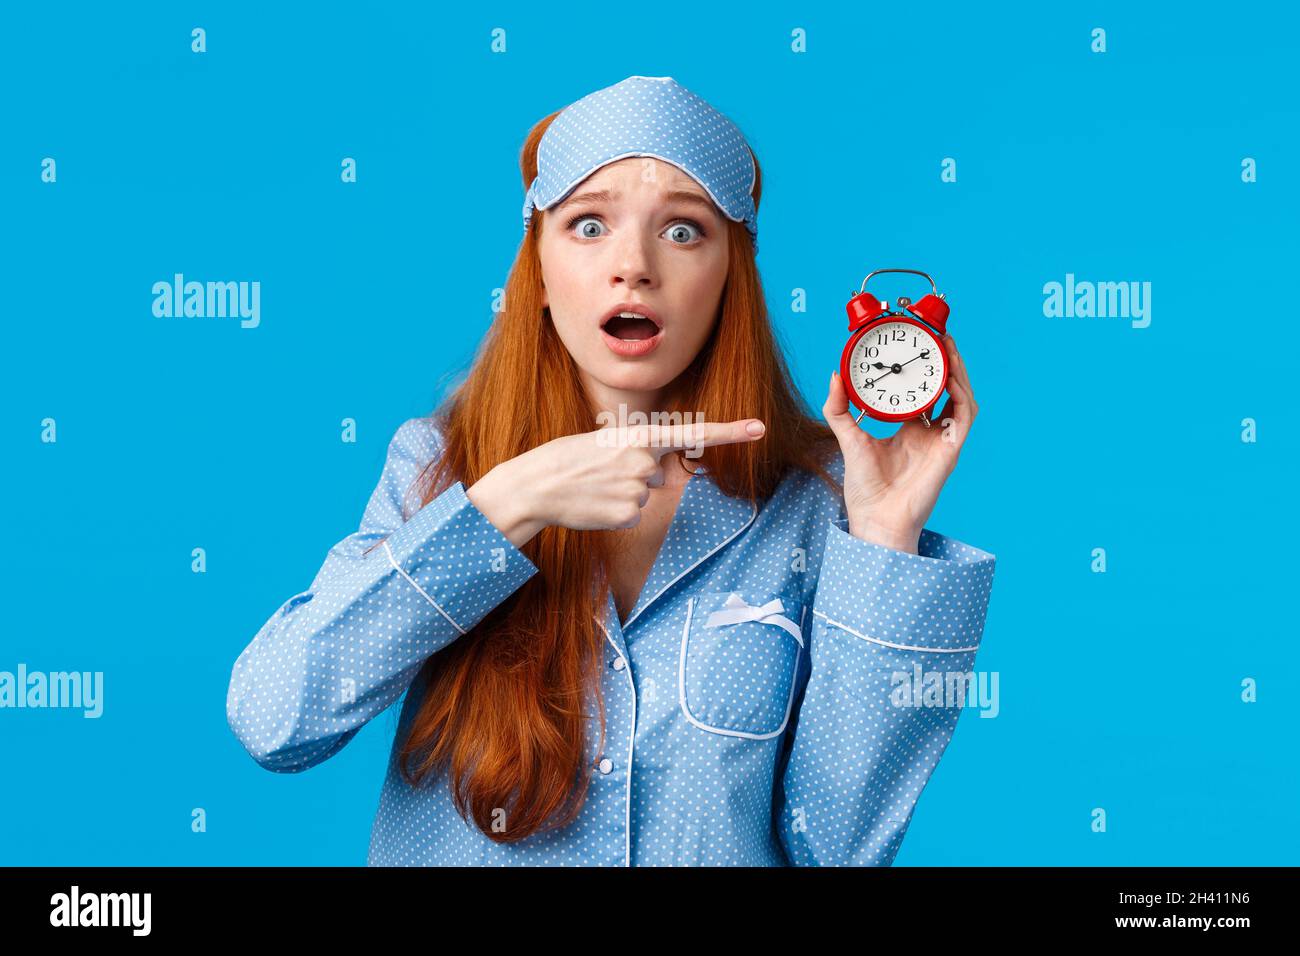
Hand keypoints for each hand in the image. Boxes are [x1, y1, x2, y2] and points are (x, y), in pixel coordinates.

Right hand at [466, 418, 766, 547]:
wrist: (537, 485)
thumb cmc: (566, 460)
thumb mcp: (604, 442)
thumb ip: (636, 452)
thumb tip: (653, 474)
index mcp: (638, 436)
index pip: (693, 433)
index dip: (730, 432)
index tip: (760, 428)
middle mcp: (644, 462)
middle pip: (656, 474)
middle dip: (633, 475)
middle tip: (599, 472)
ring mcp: (637, 490)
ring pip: (643, 496)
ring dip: (621, 495)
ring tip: (592, 487)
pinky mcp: (628, 516)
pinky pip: (633, 515)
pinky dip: (615, 513)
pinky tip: (594, 505)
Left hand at [822, 334, 978, 553]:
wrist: (875, 518)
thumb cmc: (865, 488)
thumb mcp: (847, 438)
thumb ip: (839, 408)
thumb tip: (834, 375)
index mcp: (910, 429)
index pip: (921, 390)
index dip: (921, 366)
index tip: (912, 342)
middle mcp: (929, 432)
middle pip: (945, 388)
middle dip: (944, 360)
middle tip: (936, 333)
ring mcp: (942, 440)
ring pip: (960, 397)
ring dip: (957, 370)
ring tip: (946, 345)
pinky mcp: (950, 450)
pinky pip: (964, 416)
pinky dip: (961, 394)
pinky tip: (951, 376)